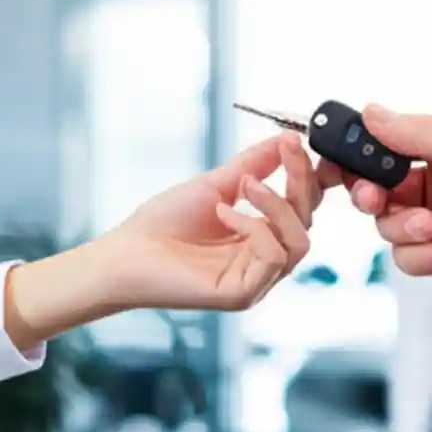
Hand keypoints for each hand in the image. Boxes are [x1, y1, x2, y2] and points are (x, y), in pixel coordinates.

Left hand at [5, 132, 319, 348]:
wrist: (124, 252)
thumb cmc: (163, 223)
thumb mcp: (215, 184)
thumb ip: (254, 164)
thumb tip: (287, 138)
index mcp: (261, 237)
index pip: (303, 206)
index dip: (306, 174)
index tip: (296, 141)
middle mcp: (264, 260)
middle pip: (307, 223)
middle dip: (300, 182)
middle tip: (286, 150)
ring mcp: (256, 280)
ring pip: (298, 242)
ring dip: (277, 205)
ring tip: (244, 186)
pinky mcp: (243, 294)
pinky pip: (273, 258)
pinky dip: (254, 228)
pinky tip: (224, 214)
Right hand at [323, 104, 431, 297]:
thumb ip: (416, 132)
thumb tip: (370, 111)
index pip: (383, 145)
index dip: (355, 155)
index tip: (335, 164)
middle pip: (374, 190)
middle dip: (371, 196)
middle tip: (376, 200)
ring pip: (387, 227)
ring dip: (405, 229)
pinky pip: (408, 259)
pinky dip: (425, 256)